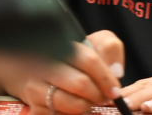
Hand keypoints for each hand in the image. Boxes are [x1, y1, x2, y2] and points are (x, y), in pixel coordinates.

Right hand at [3, 30, 124, 114]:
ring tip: (90, 101)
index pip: (88, 60)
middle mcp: (44, 64)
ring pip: (73, 104)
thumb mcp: (94, 43)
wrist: (40, 69)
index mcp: (61, 45)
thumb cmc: (75, 58)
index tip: (115, 90)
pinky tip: (75, 107)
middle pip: (81, 84)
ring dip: (88, 106)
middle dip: (98, 94)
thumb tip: (117, 71)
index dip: (106, 78)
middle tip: (104, 98)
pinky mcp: (35, 107)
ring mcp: (36, 87)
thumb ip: (110, 48)